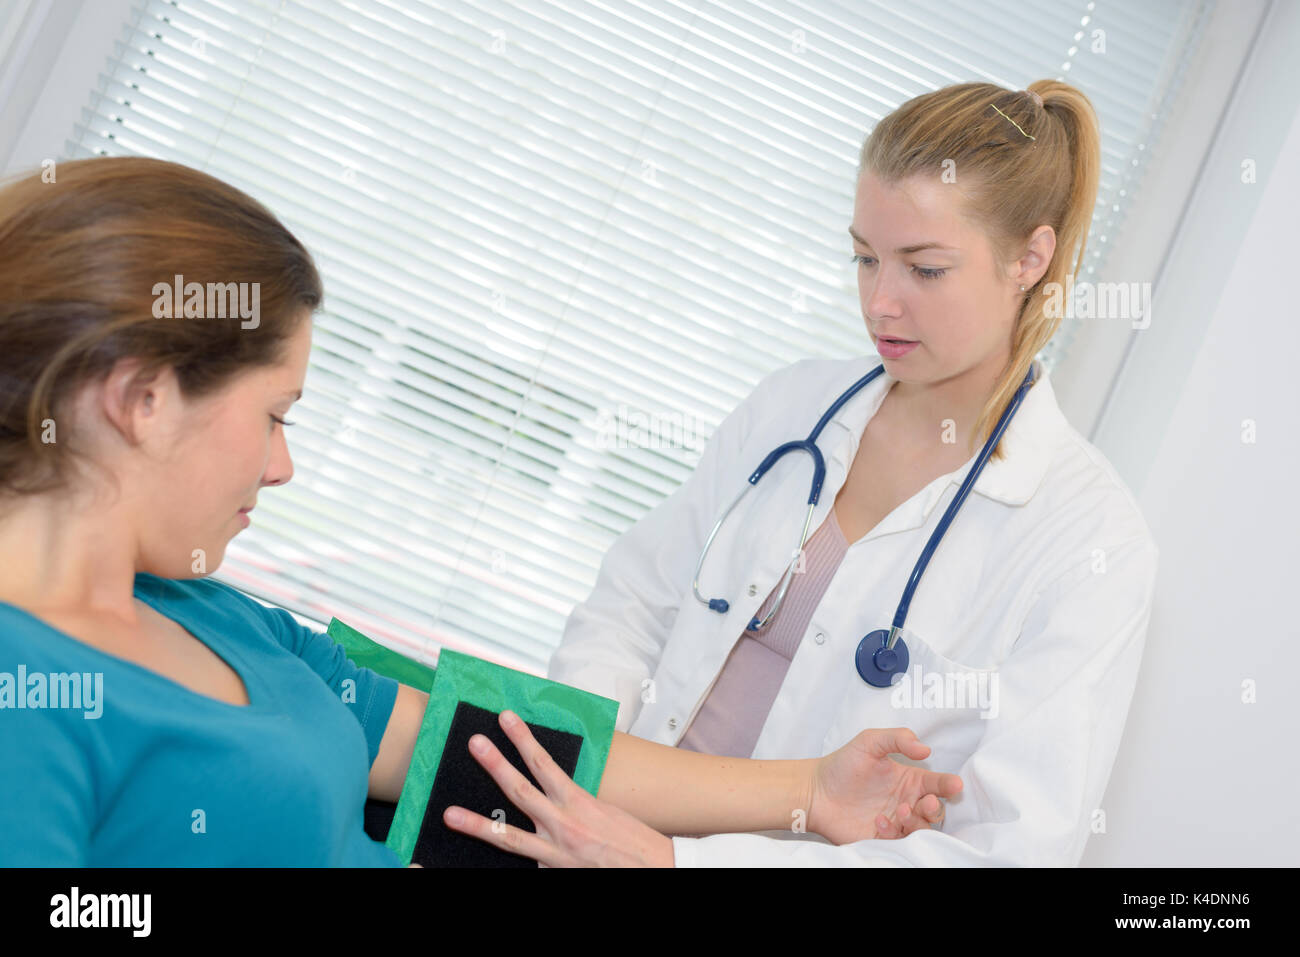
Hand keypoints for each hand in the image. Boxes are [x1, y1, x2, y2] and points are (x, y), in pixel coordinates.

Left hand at [442, 710, 674, 866]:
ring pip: (507, 836)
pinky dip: (507, 857)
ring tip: (449, 813)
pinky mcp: (553, 871)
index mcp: (577, 802)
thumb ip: (571, 803)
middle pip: (519, 790)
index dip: (523, 739)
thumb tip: (549, 795)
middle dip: (494, 764)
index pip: (544, 763)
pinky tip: (477, 856)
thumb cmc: (633, 839)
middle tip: (474, 743)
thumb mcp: (603, 810)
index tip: (506, 718)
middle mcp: (562, 824)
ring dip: (476, 823)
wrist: (655, 869)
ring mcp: (554, 852)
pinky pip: (524, 863)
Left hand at [808, 727, 962, 843]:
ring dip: (917, 822)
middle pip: (935, 810)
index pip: (937, 784)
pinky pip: (900, 842)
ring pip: (922, 829)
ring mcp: (896, 821)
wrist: (815, 791)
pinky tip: (879, 820)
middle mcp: (907, 801)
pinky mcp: (883, 838)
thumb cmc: (842, 765)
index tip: (954, 784)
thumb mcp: (869, 742)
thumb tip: (925, 749)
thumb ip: (897, 739)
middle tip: (925, 802)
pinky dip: (895, 832)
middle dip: (935, 808)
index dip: (949, 784)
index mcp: (909, 780)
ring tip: (900, 811)